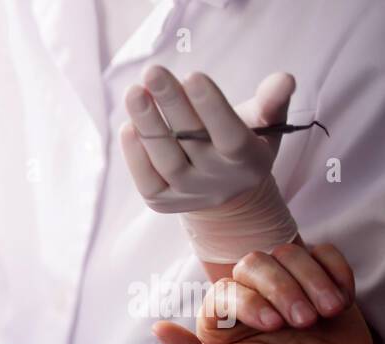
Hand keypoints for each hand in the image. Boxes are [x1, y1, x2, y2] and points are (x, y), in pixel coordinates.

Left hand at [119, 67, 298, 261]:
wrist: (226, 193)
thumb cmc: (247, 144)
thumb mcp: (267, 124)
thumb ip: (272, 101)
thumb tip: (283, 78)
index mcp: (248, 160)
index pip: (230, 133)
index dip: (211, 106)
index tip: (192, 75)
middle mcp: (218, 180)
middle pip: (191, 140)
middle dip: (171, 103)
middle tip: (152, 72)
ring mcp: (188, 194)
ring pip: (165, 160)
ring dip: (147, 125)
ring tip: (135, 93)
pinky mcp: (162, 202)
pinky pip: (146, 178)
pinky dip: (134, 154)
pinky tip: (128, 125)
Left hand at [154, 243, 377, 343]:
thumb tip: (158, 328)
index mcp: (221, 325)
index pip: (225, 289)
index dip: (249, 300)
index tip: (275, 326)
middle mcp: (251, 303)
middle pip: (254, 263)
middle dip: (281, 288)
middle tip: (304, 322)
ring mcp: (288, 292)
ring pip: (289, 255)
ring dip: (310, 279)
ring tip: (326, 313)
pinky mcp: (324, 287)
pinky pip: (325, 255)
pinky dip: (334, 270)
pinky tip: (340, 301)